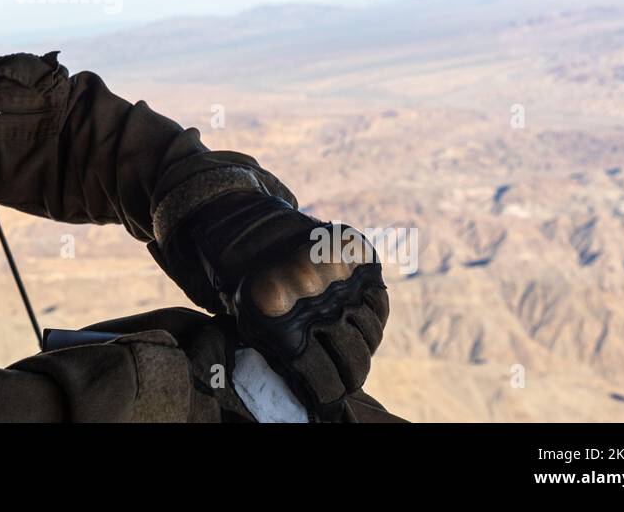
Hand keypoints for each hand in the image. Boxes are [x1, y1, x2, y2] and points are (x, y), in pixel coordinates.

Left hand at [156, 192, 389, 418]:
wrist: (244, 225)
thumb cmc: (244, 285)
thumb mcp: (250, 323)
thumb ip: (283, 355)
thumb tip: (318, 397)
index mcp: (273, 307)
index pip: (323, 379)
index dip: (326, 396)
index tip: (326, 399)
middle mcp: (308, 286)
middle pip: (355, 361)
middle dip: (348, 373)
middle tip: (342, 375)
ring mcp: (335, 265)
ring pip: (371, 333)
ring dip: (361, 345)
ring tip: (347, 345)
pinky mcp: (355, 251)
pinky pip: (379, 301)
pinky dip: (373, 316)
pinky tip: (357, 320)